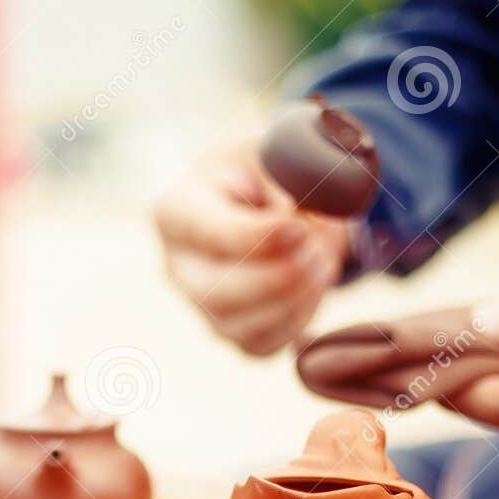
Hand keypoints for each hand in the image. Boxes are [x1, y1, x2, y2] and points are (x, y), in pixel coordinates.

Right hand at [154, 138, 351, 355]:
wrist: (260, 197)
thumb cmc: (262, 171)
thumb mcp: (272, 152)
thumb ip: (289, 178)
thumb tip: (305, 225)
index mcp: (175, 210)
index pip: (208, 233)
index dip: (259, 237)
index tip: (299, 226)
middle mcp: (177, 265)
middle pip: (216, 292)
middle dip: (278, 277)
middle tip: (316, 249)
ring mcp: (198, 304)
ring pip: (238, 326)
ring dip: (294, 299)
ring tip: (322, 260)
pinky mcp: (228, 330)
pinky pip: (261, 345)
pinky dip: (298, 320)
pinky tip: (314, 284)